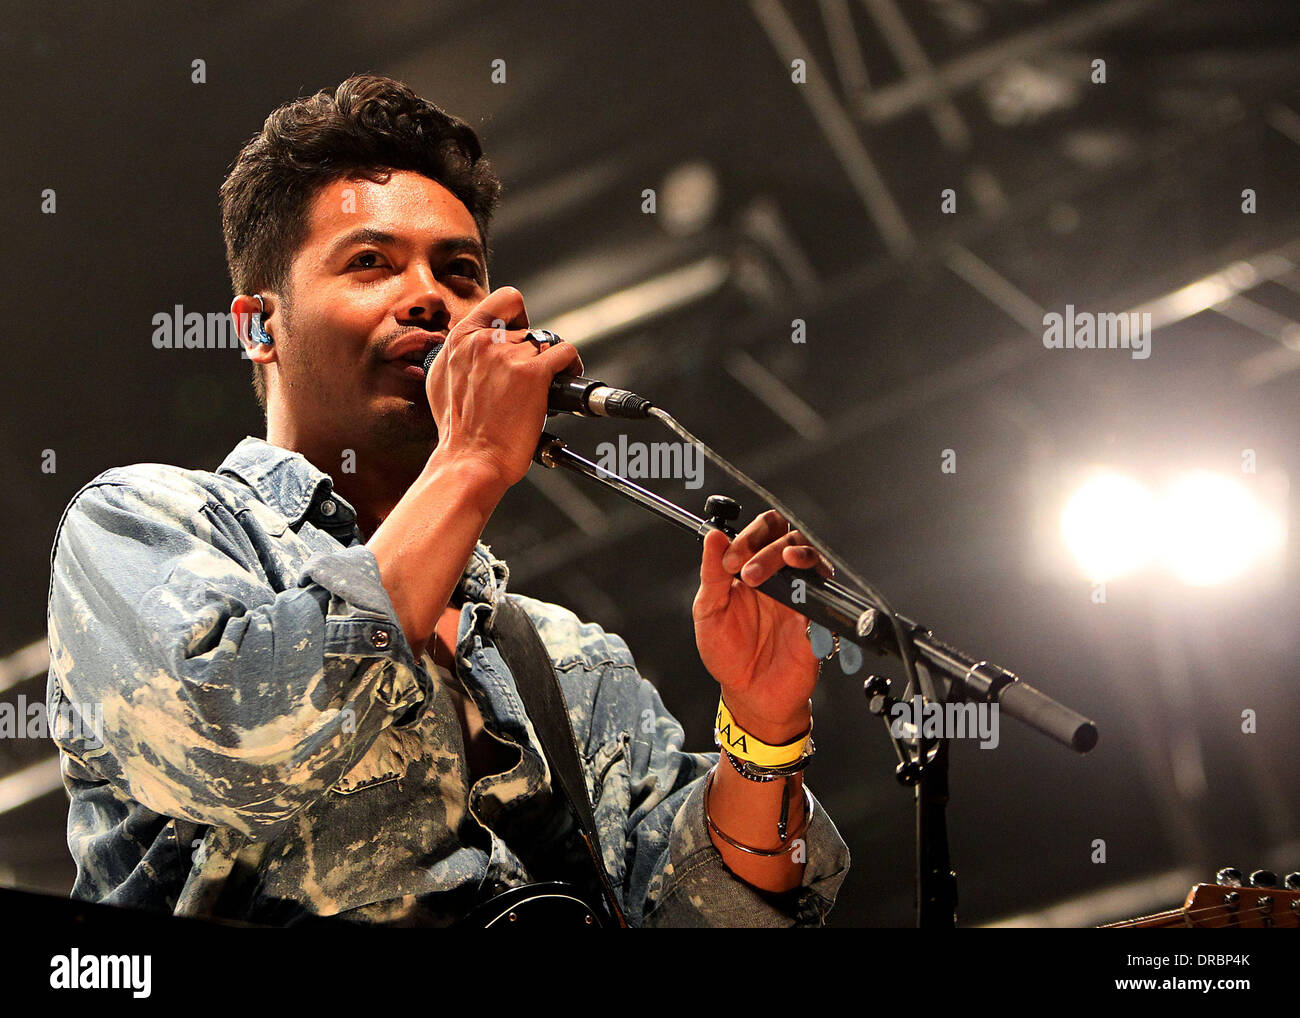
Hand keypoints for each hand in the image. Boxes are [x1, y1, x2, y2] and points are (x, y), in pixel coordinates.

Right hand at [424, 286, 583, 488]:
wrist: (471, 459)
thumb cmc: (458, 430)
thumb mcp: (441, 379)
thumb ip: (459, 354)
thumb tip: (475, 344)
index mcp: (461, 338)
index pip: (504, 300)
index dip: (518, 314)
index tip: (521, 331)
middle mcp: (484, 342)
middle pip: (528, 330)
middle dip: (530, 353)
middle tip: (527, 379)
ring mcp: (508, 356)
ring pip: (546, 346)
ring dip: (549, 366)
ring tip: (542, 388)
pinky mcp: (533, 374)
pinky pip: (565, 353)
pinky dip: (571, 365)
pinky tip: (565, 379)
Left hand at [693, 510, 832, 743]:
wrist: (749, 695)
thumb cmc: (728, 654)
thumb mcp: (709, 611)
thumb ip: (712, 573)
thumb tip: (713, 536)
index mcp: (754, 569)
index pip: (764, 531)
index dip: (751, 536)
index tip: (731, 560)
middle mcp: (781, 578)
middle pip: (790, 538)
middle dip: (768, 548)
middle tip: (747, 573)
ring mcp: (801, 597)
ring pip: (813, 559)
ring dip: (796, 555)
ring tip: (774, 569)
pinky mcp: (817, 620)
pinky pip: (825, 598)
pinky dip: (816, 590)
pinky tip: (799, 596)